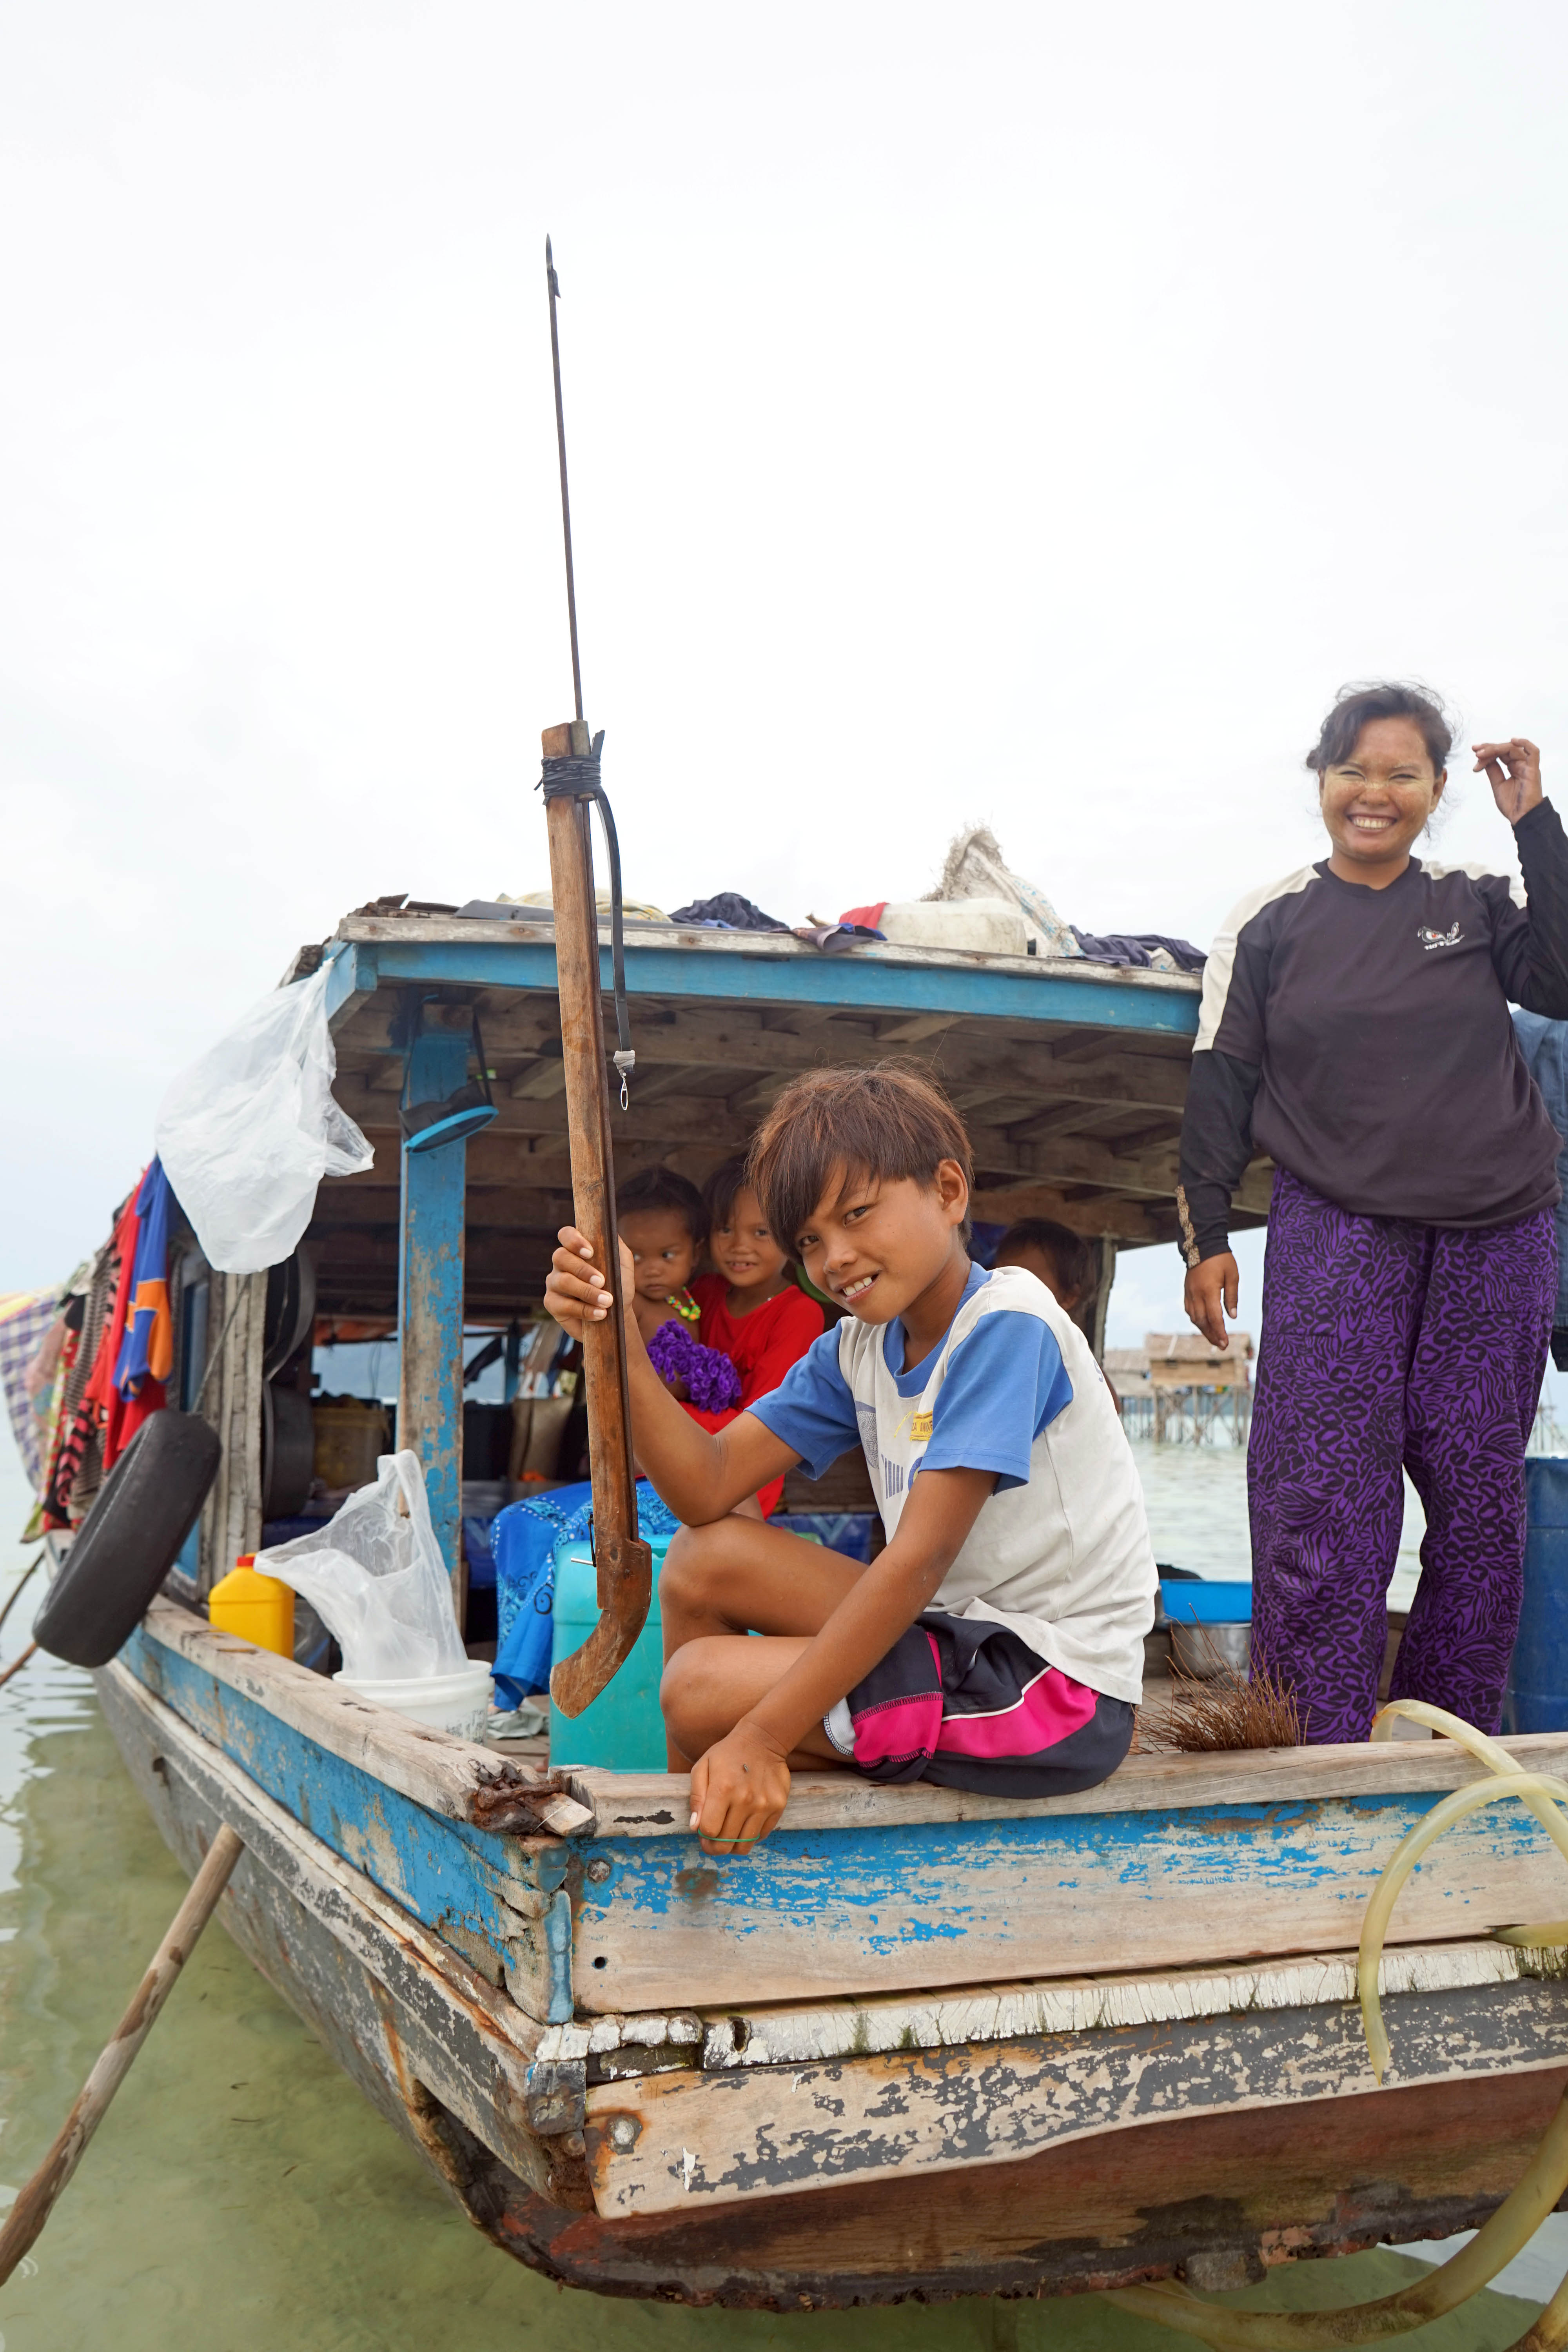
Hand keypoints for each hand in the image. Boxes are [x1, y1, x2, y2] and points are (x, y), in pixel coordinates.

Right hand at [543, 1226, 633, 1341]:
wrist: (618, 1316)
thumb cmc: (618, 1286)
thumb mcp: (622, 1264)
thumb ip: (615, 1245)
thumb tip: (608, 1229)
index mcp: (576, 1250)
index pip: (566, 1235)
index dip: (574, 1240)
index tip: (590, 1252)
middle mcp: (561, 1264)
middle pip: (560, 1257)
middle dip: (583, 1269)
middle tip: (602, 1281)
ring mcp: (554, 1283)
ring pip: (562, 1281)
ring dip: (587, 1292)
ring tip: (607, 1301)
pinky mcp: (552, 1304)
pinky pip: (562, 1305)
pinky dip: (584, 1310)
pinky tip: (600, 1313)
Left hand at [688, 1719, 791, 1855]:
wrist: (762, 1739)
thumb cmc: (727, 1754)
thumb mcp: (702, 1767)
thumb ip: (696, 1798)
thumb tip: (695, 1827)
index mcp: (723, 1789)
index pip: (709, 1830)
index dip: (702, 1837)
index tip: (702, 1834)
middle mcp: (745, 1799)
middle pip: (726, 1843)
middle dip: (715, 1847)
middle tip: (712, 1842)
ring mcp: (764, 1804)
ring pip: (745, 1845)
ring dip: (733, 1846)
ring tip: (728, 1835)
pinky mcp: (778, 1806)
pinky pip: (761, 1835)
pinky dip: (750, 1836)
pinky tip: (744, 1824)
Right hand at [1184, 1251, 1237, 1348]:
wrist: (1202, 1245)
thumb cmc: (1221, 1259)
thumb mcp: (1232, 1276)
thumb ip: (1232, 1297)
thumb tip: (1232, 1316)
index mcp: (1209, 1291)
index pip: (1214, 1317)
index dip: (1220, 1332)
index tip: (1226, 1343)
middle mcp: (1196, 1294)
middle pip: (1202, 1322)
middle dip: (1212, 1335)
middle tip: (1222, 1346)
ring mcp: (1190, 1293)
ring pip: (1194, 1318)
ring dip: (1204, 1330)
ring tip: (1214, 1338)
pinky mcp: (1187, 1291)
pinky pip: (1190, 1310)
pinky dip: (1197, 1320)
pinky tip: (1203, 1324)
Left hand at [1473, 738, 1543, 825]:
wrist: (1521, 818)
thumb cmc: (1512, 805)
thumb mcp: (1497, 785)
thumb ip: (1493, 771)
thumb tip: (1483, 759)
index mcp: (1514, 768)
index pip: (1501, 754)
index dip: (1488, 752)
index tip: (1475, 753)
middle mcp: (1521, 765)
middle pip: (1505, 750)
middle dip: (1489, 748)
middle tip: (1475, 750)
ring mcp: (1527, 767)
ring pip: (1513, 749)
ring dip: (1496, 748)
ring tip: (1481, 753)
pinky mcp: (1533, 771)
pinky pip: (1533, 752)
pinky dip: (1525, 743)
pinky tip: (1512, 740)